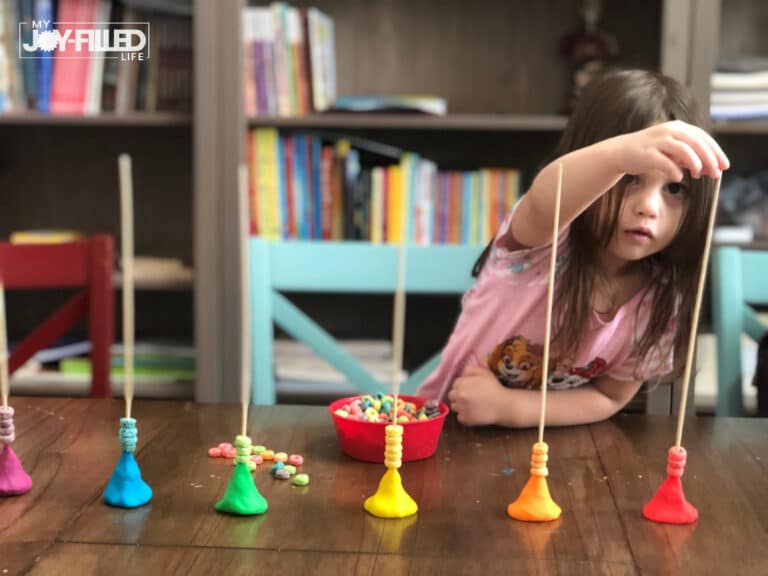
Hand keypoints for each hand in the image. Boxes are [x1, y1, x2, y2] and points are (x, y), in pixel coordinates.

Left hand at [447, 364, 504, 425]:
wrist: (503, 405)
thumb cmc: (494, 387)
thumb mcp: (484, 373)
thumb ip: (470, 370)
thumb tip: (462, 374)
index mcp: (462, 384)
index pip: (455, 384)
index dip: (463, 385)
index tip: (470, 388)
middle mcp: (459, 396)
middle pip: (452, 395)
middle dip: (459, 395)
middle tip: (470, 397)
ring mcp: (461, 409)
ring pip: (454, 407)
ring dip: (460, 405)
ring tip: (471, 405)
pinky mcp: (465, 419)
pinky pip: (459, 417)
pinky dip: (465, 416)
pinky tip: (473, 413)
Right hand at [612, 120, 729, 181]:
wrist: (621, 152)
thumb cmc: (650, 153)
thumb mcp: (673, 153)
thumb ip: (691, 159)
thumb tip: (712, 169)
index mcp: (678, 128)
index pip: (704, 138)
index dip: (717, 152)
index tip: (725, 166)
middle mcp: (669, 131)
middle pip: (697, 143)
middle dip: (710, 159)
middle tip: (717, 174)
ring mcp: (658, 141)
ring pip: (684, 149)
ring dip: (695, 163)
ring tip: (698, 175)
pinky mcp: (647, 153)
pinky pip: (665, 162)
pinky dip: (674, 170)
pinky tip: (679, 177)